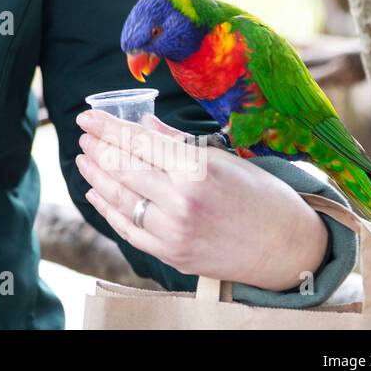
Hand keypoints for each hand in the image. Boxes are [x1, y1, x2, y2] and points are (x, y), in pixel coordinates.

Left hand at [73, 109, 328, 291]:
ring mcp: (173, 232)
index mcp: (195, 170)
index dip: (107, 127)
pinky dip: (107, 209)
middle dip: (98, 148)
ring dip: (95, 176)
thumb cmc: (260, 195)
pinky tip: (96, 193)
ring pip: (119, 198)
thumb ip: (177, 143)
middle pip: (122, 168)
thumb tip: (142, 123)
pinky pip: (127, 229)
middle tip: (83, 135)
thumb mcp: (222, 159)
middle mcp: (180, 202)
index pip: (138, 142)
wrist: (287, 247)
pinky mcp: (171, 255)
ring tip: (84, 158)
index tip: (86, 116)